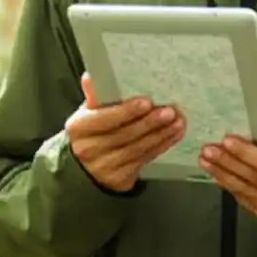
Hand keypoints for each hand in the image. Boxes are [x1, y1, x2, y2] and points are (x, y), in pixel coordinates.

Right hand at [66, 72, 185, 191]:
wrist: (84, 166)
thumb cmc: (91, 132)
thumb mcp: (88, 112)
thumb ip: (95, 96)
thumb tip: (92, 77)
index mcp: (79, 128)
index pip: (105, 119)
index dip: (126, 112)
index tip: (147, 102)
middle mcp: (89, 149)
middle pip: (124, 135)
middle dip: (150, 123)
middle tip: (170, 111)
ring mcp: (104, 167)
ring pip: (137, 149)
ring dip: (161, 134)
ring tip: (177, 122)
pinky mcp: (119, 179)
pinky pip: (144, 159)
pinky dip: (161, 146)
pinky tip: (173, 135)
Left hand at [199, 135, 256, 244]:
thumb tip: (254, 139)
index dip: (246, 153)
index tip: (227, 141)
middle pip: (254, 179)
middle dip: (227, 163)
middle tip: (208, 151)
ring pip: (248, 194)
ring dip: (224, 177)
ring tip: (207, 162)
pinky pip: (250, 206)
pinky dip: (234, 191)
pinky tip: (221, 179)